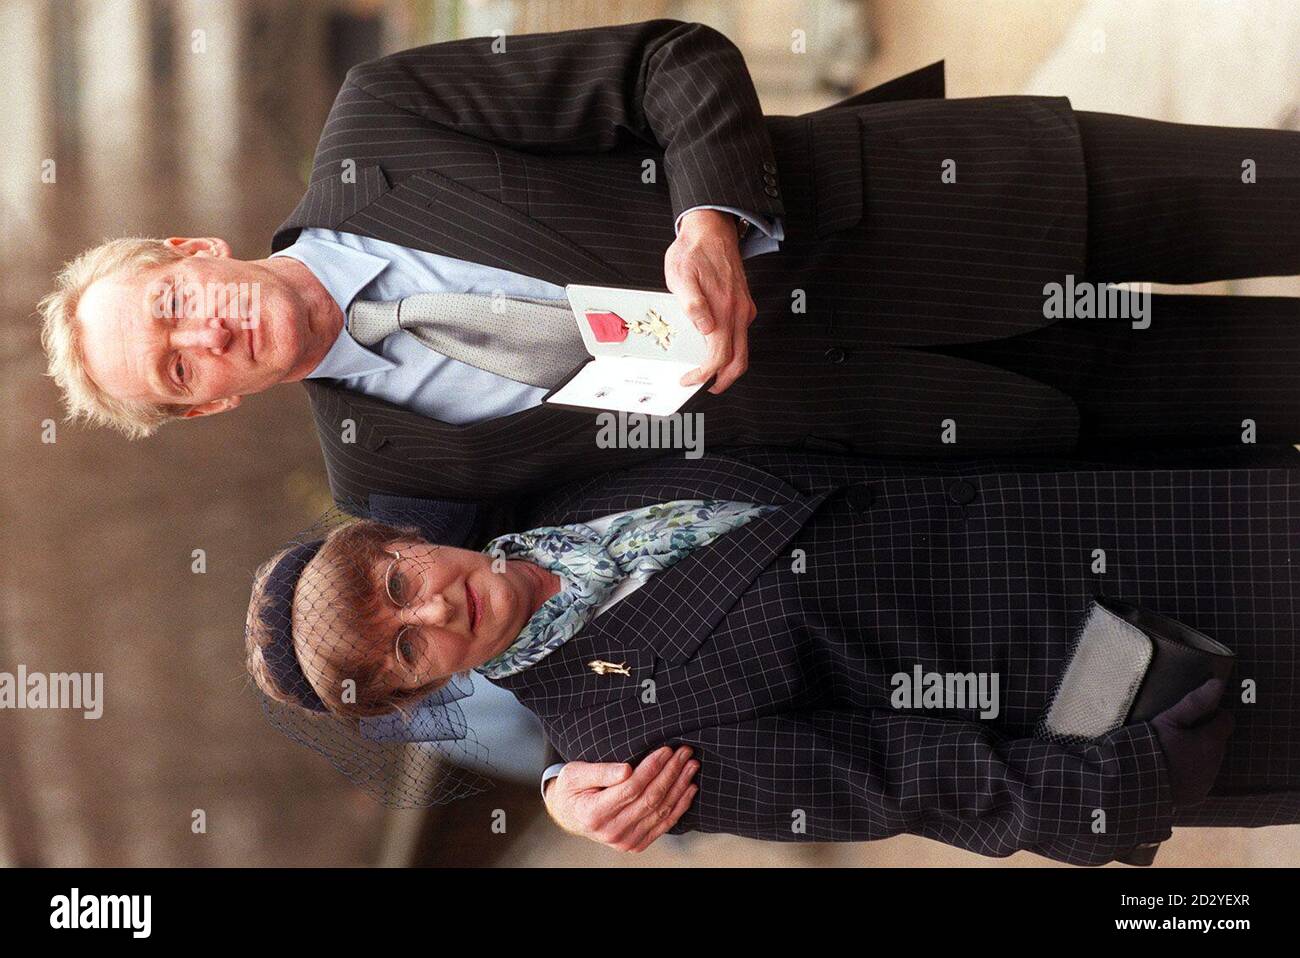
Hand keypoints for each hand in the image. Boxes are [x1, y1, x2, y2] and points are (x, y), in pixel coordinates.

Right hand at [543, 745, 698, 851]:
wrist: (569, 814)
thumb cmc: (572, 789)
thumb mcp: (575, 773)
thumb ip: (601, 772)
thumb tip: (627, 769)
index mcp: (594, 813)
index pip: (631, 788)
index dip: (652, 768)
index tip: (666, 750)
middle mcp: (611, 831)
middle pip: (650, 799)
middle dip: (671, 773)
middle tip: (684, 753)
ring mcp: (625, 841)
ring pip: (660, 811)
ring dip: (679, 787)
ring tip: (691, 766)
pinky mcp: (636, 843)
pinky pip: (664, 824)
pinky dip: (679, 806)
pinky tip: (689, 789)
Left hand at [664, 209, 757, 393]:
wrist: (711, 228)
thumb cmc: (694, 251)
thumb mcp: (681, 276)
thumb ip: (692, 304)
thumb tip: (705, 328)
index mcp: (723, 310)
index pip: (718, 357)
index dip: (704, 375)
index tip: (690, 380)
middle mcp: (738, 312)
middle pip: (739, 360)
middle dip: (724, 380)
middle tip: (706, 387)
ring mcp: (743, 308)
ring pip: (743, 348)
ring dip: (729, 366)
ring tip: (711, 373)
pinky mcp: (743, 303)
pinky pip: (742, 333)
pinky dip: (732, 348)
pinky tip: (716, 345)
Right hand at [1151, 678, 1234, 806]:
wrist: (1138, 783)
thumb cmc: (1153, 745)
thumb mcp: (1169, 719)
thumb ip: (1195, 702)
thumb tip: (1219, 683)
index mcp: (1211, 741)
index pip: (1227, 721)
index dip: (1213, 715)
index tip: (1194, 716)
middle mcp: (1216, 762)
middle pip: (1218, 742)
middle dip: (1204, 735)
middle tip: (1179, 733)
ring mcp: (1207, 780)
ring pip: (1210, 761)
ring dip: (1198, 755)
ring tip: (1173, 753)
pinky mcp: (1198, 794)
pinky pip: (1200, 779)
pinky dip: (1191, 773)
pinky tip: (1172, 770)